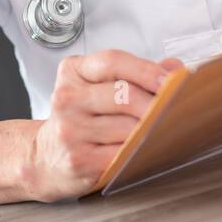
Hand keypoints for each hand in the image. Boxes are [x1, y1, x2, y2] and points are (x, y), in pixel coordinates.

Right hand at [22, 49, 182, 201]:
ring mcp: (70, 130)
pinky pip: (122, 154)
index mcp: (73, 72)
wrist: (44, 159)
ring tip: (167, 130)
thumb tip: (174, 68)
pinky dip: (141, 152)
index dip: (146, 69)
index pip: (112, 62)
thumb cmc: (79, 120)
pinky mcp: (79, 159)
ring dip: (153, 130)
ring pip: (127, 126)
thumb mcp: (98, 88)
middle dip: (157, 103)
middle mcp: (67, 98)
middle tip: (177, 109)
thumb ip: (134, 75)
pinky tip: (148, 149)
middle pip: (124, 94)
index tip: (172, 79)